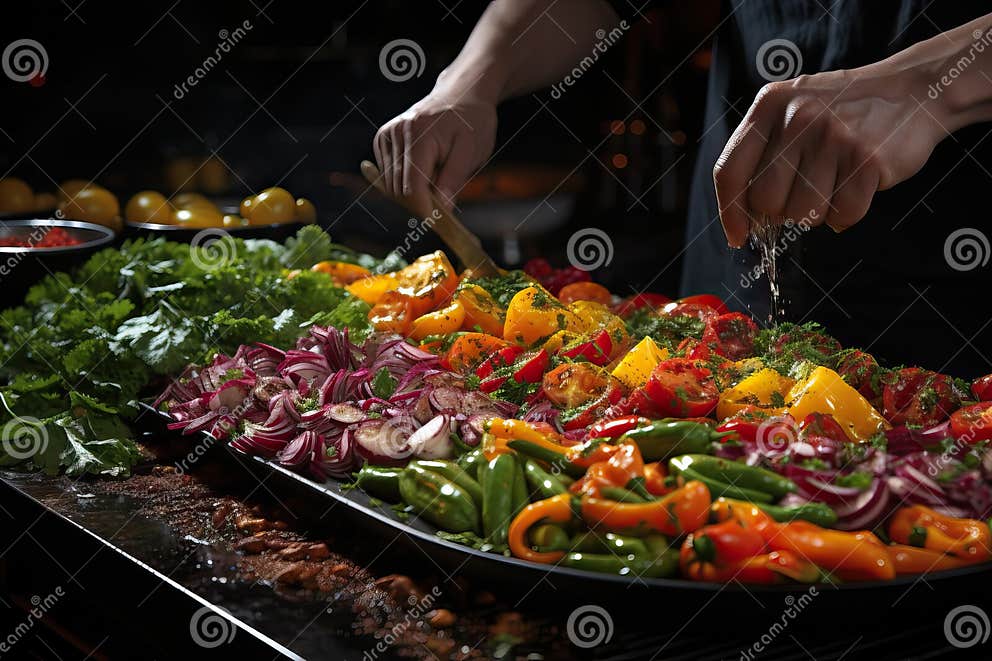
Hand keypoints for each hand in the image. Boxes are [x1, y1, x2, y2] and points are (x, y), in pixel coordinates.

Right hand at [373, 91, 496, 215]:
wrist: (461, 95)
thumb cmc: (472, 122)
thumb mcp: (472, 151)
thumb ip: (453, 181)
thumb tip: (440, 210)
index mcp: (419, 135)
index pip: (412, 186)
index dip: (424, 209)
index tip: (438, 223)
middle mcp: (396, 133)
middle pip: (399, 189)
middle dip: (420, 202)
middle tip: (443, 202)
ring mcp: (386, 135)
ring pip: (391, 185)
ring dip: (412, 191)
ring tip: (437, 176)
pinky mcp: (382, 138)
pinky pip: (388, 174)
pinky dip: (404, 180)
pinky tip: (423, 169)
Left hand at [713, 68, 946, 246]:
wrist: (913, 89)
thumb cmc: (842, 112)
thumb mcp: (792, 111)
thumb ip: (762, 153)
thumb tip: (743, 218)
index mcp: (769, 106)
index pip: (729, 171)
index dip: (729, 212)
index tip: (737, 236)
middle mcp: (797, 117)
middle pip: (765, 201)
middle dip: (782, 211)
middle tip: (805, 193)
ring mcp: (833, 137)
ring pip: (803, 214)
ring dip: (818, 212)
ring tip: (834, 183)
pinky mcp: (867, 159)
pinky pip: (843, 215)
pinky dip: (848, 214)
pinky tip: (856, 187)